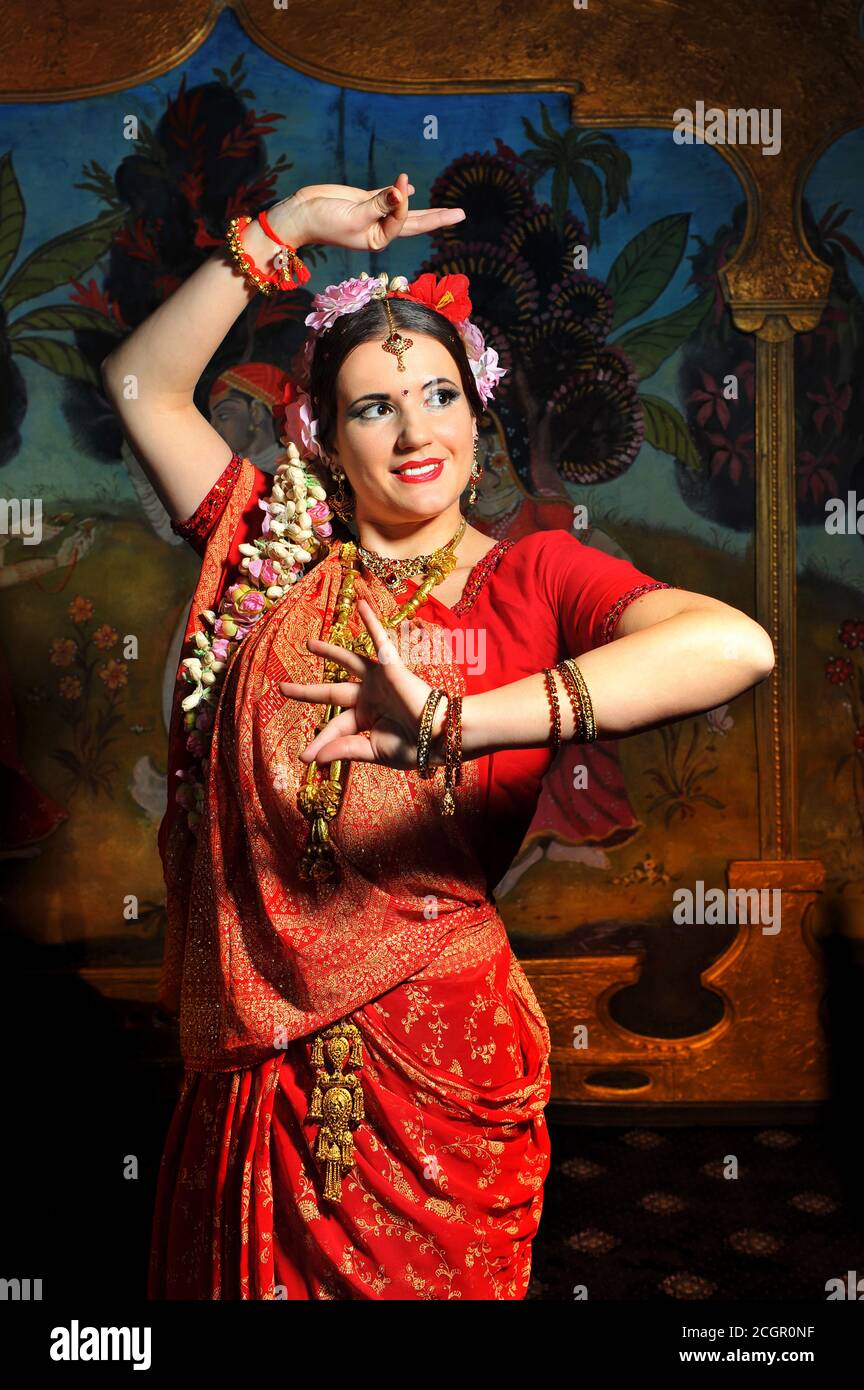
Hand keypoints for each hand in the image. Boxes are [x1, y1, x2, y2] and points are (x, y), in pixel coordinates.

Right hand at [271, 172, 465, 252]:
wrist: (300, 214)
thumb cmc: (324, 220)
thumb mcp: (353, 214)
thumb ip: (379, 203)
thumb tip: (402, 191)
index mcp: (378, 239)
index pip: (401, 221)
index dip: (404, 203)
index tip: (400, 184)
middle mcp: (380, 230)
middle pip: (415, 222)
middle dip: (438, 218)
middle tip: (461, 215)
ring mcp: (374, 215)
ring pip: (404, 210)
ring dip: (425, 208)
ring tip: (448, 210)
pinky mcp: (365, 202)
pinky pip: (388, 198)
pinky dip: (400, 194)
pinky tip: (410, 189)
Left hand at [278, 598, 439, 769]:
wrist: (441, 735)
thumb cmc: (415, 746)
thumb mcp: (375, 751)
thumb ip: (345, 749)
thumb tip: (313, 757)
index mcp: (365, 720)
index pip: (335, 727)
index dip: (320, 742)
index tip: (304, 757)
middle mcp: (369, 698)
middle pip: (330, 692)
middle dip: (306, 692)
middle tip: (282, 688)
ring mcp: (379, 681)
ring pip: (348, 662)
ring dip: (329, 652)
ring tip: (309, 644)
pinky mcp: (391, 666)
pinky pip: (379, 639)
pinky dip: (371, 621)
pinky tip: (361, 604)